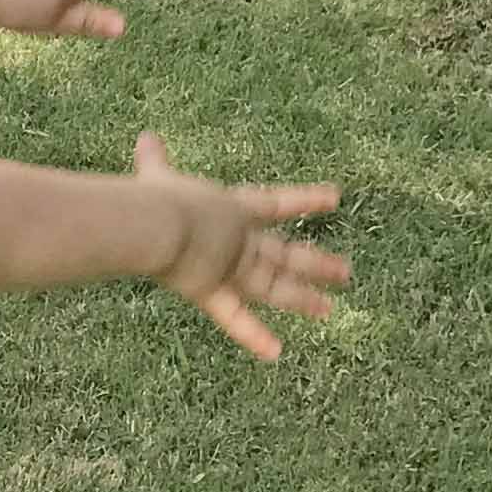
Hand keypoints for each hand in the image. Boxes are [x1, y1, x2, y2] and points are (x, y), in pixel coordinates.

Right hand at [134, 131, 351, 363]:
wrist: (157, 223)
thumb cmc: (156, 197)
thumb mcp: (158, 176)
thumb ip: (156, 161)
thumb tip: (145, 137)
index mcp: (233, 208)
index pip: (278, 202)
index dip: (307, 199)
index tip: (336, 198)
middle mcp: (241, 239)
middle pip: (285, 252)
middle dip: (316, 262)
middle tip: (346, 273)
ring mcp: (232, 267)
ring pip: (275, 285)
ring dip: (302, 297)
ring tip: (328, 310)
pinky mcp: (212, 292)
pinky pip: (235, 318)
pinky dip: (253, 336)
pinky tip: (275, 353)